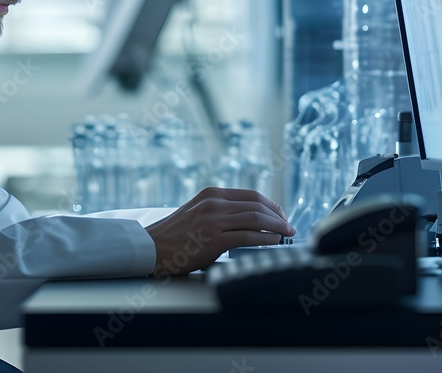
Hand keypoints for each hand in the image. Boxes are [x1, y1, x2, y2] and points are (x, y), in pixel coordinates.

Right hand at [145, 187, 294, 276]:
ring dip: (276, 226)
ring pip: (255, 218)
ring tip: (287, 233)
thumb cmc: (174, 235)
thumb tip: (248, 219)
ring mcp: (214, 220)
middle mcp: (214, 203)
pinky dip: (265, 238)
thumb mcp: (197, 212)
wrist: (151, 248)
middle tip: (289, 224)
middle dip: (278, 215)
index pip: (250, 195)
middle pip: (256, 205)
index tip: (281, 213)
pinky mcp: (213, 240)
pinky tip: (274, 241)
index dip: (270, 204)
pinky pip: (247, 236)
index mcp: (212, 194)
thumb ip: (219, 211)